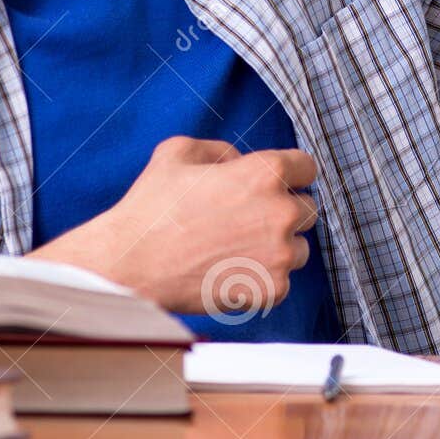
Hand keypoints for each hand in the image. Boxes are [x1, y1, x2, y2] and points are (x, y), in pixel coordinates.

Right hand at [29, 136, 317, 314]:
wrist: (132, 265)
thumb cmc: (152, 207)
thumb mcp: (177, 152)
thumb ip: (220, 149)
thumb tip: (239, 161)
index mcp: (263, 174)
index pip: (307, 167)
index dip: (291, 173)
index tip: (279, 184)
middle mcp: (280, 212)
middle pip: (307, 209)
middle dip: (281, 211)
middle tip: (245, 220)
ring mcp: (279, 255)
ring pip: (299, 249)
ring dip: (277, 247)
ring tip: (235, 249)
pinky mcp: (271, 290)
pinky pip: (283, 282)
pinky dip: (262, 279)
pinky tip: (230, 271)